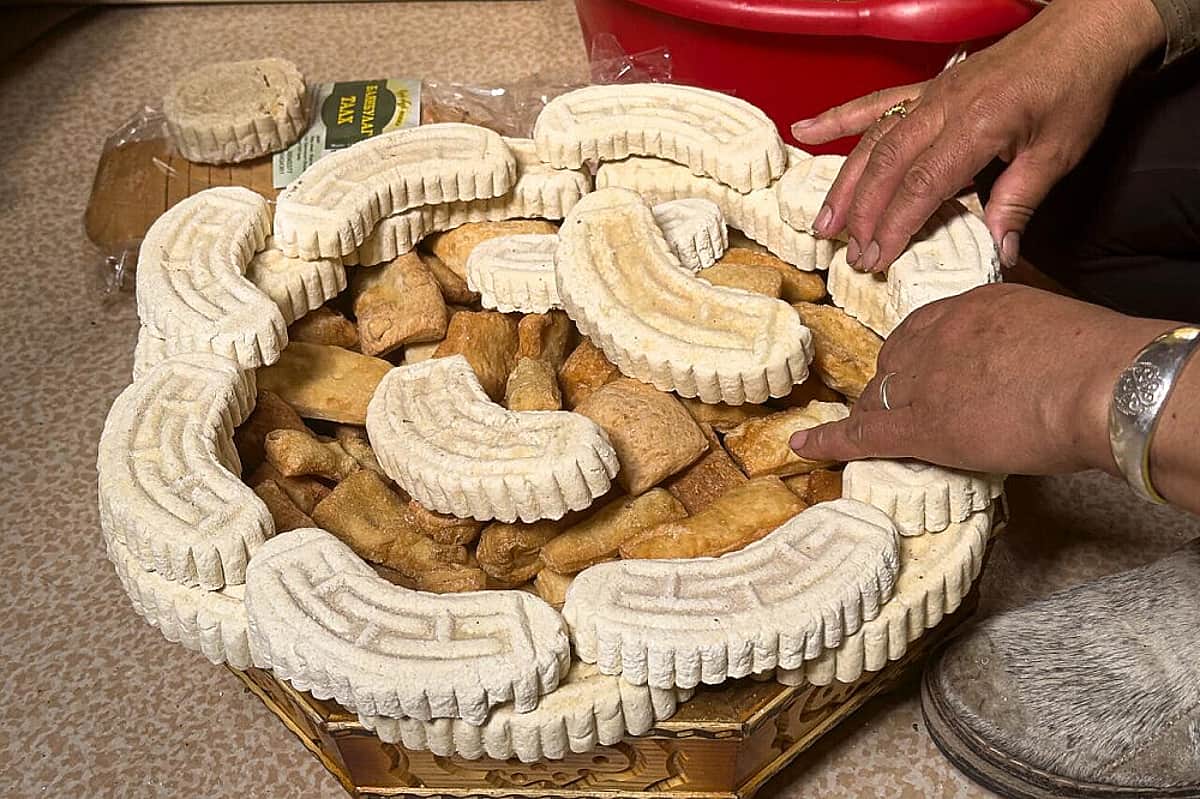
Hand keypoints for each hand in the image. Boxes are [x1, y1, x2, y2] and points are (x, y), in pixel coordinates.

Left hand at [788, 284, 1172, 475]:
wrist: (1100, 384)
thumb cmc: (1098, 359)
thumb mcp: (1052, 326)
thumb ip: (1021, 339)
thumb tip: (1023, 362)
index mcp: (969, 307)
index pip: (924, 331)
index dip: (921, 357)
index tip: (928, 371)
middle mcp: (933, 337)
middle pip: (896, 364)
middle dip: (899, 387)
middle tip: (918, 408)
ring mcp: (920, 381)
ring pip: (879, 398)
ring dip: (876, 415)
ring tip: (875, 431)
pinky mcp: (917, 426)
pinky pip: (861, 433)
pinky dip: (830, 443)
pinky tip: (805, 448)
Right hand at [790, 0, 1164, 272]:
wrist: (1082, 31)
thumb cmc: (1075, 89)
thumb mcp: (1058, 152)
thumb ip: (1019, 202)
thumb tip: (998, 252)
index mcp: (977, 125)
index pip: (921, 184)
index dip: (895, 225)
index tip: (879, 257)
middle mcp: (943, 107)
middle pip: (886, 166)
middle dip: (864, 215)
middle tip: (852, 254)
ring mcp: (930, 94)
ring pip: (872, 141)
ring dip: (844, 184)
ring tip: (823, 223)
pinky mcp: (927, 87)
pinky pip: (874, 103)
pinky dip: (837, 117)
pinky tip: (805, 130)